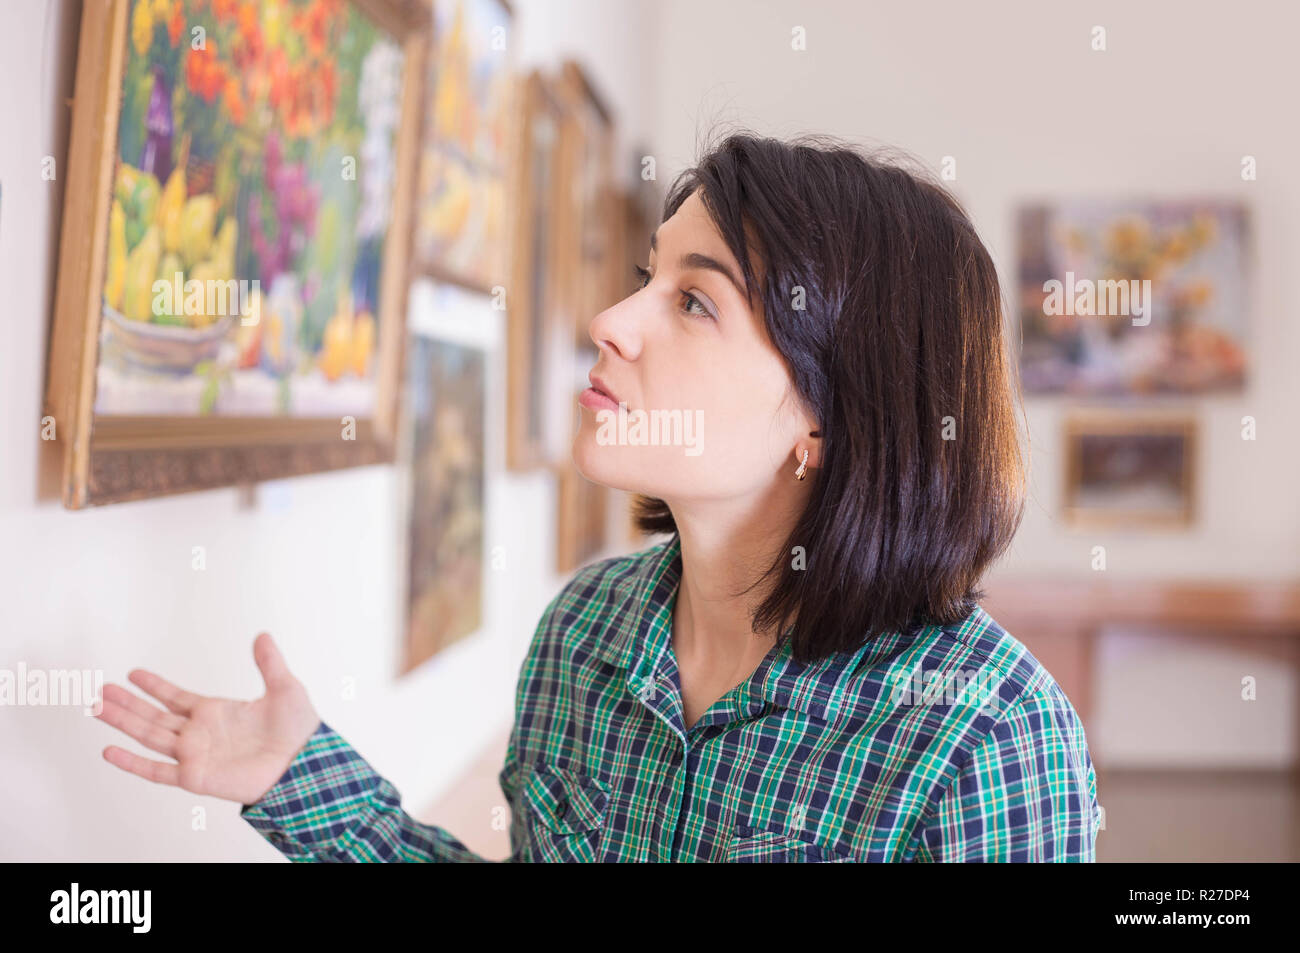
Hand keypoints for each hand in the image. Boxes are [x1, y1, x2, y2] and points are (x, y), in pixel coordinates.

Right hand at [96, 632, 321, 805]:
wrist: (303, 765)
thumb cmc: (298, 730)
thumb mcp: (284, 688)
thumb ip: (269, 663)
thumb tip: (262, 634)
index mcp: (215, 712)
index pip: (176, 697)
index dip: (154, 686)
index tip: (132, 674)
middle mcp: (199, 734)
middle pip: (154, 716)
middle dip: (127, 704)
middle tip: (100, 689)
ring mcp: (194, 755)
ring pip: (148, 736)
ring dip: (122, 722)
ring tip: (96, 708)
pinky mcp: (195, 776)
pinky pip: (156, 771)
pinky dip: (131, 763)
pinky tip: (109, 750)